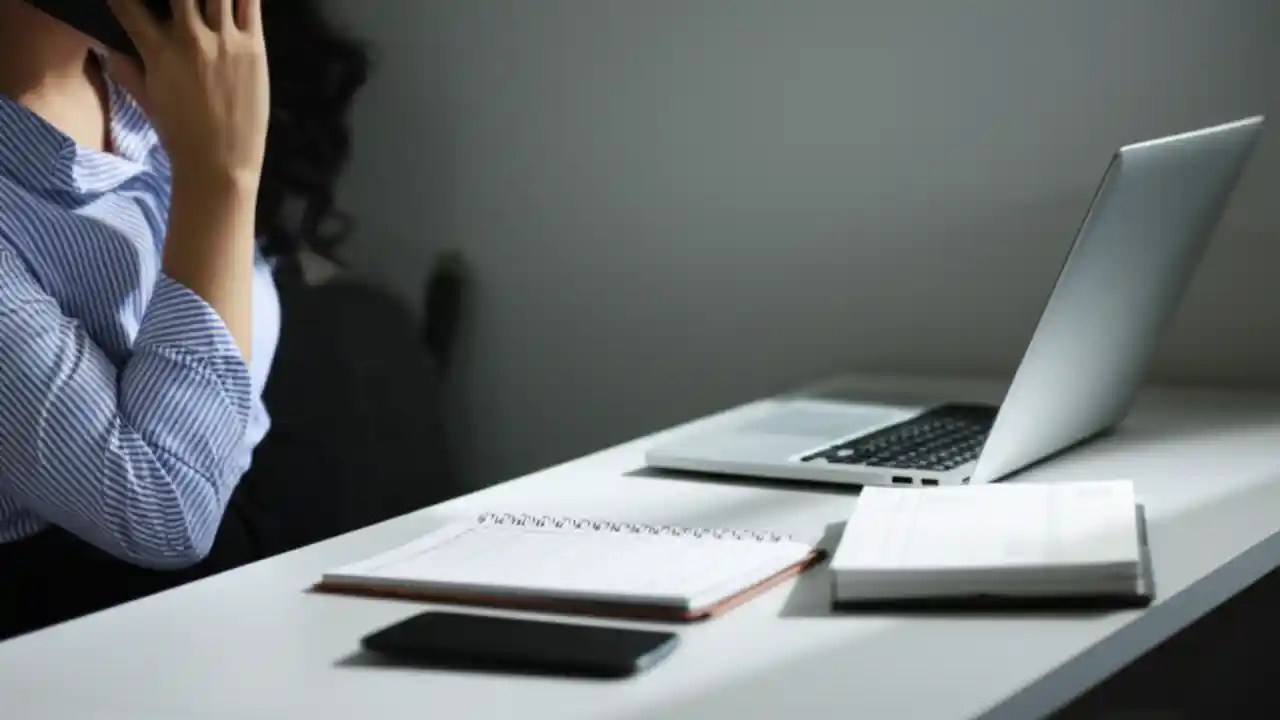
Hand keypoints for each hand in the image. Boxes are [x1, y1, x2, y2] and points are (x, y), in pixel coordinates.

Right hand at [106, 0, 269, 189]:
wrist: (220, 165)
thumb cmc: (182, 136)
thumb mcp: (148, 100)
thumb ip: (127, 71)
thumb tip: (108, 53)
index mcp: (158, 51)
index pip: (129, 4)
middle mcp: (189, 39)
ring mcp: (223, 42)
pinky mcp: (253, 48)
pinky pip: (250, 4)